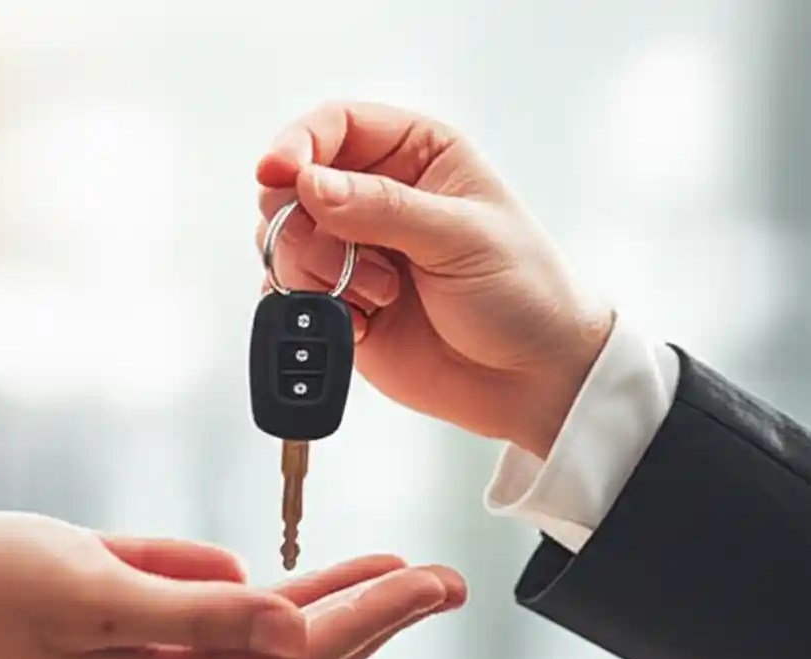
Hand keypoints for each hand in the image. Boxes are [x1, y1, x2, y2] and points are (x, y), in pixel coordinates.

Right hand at [0, 512, 464, 658]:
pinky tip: (297, 582)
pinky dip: (271, 603)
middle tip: (444, 579)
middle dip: (378, 618)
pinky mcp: (134, 632)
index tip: (430, 581)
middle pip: (299, 658)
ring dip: (336, 609)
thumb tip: (293, 629)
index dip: (373, 617)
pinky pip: (221, 621)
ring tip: (393, 573)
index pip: (298, 654)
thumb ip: (194, 610)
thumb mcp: (93, 587)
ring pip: (268, 642)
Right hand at [255, 102, 612, 456]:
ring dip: (321, 274)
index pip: (334, 125)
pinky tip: (365, 323)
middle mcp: (375, 197)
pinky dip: (315, 312)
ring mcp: (353, 252)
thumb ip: (382, 207)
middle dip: (306, 222)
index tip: (279, 173)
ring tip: (383, 295)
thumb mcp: (462, 237)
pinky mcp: (339, 302)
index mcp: (416, 154)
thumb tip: (310, 183)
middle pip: (292, 185)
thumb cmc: (523, 293)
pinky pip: (288, 296)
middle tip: (350, 255)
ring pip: (284, 242)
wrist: (531, 381)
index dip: (298, 144)